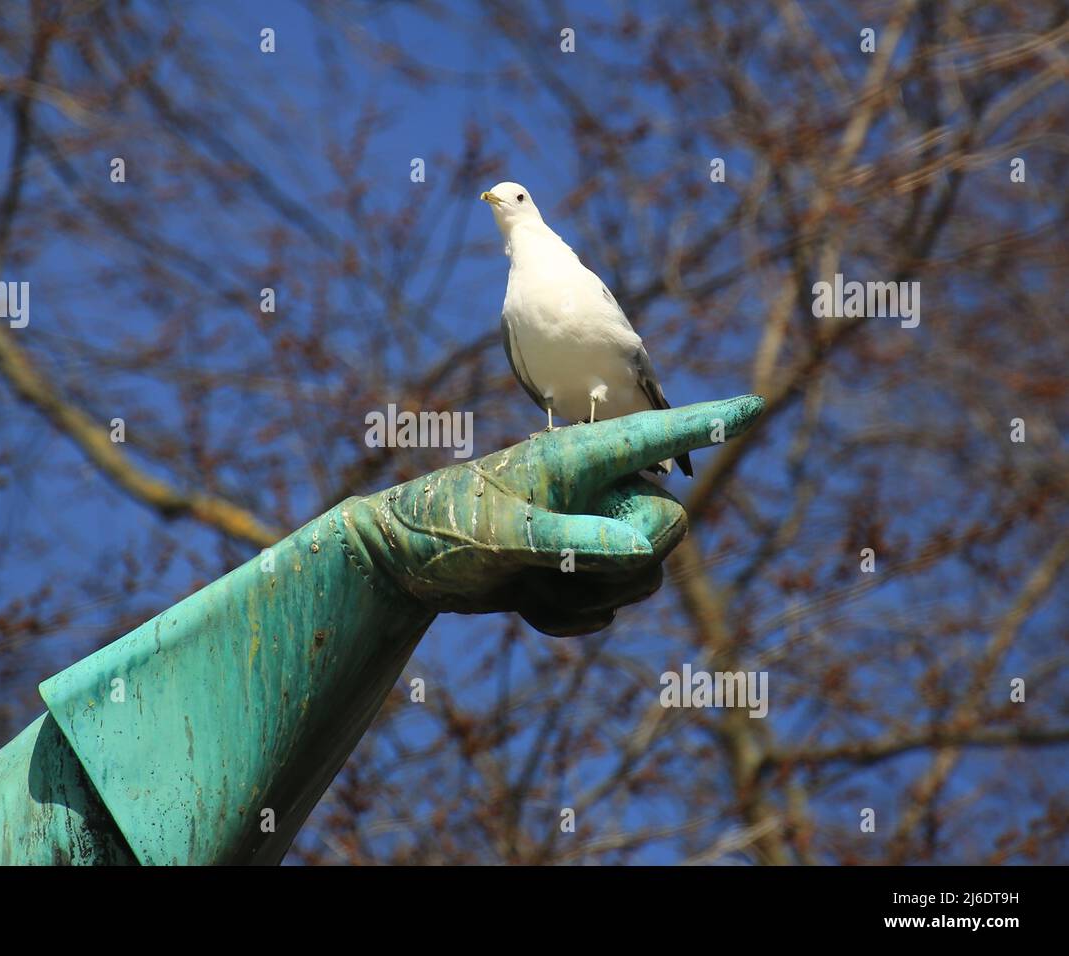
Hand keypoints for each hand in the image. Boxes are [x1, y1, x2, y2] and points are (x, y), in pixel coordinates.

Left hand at [339, 395, 763, 635]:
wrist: (401, 563)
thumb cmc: (446, 530)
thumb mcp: (506, 538)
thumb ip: (576, 538)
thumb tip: (648, 545)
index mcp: (579, 457)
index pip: (658, 434)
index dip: (709, 422)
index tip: (758, 404)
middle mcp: (592, 486)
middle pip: (667, 527)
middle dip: (624, 566)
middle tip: (560, 571)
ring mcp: (585, 526)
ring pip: (642, 572)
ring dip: (590, 597)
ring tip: (532, 586)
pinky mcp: (574, 563)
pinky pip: (609, 603)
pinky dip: (570, 616)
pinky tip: (527, 606)